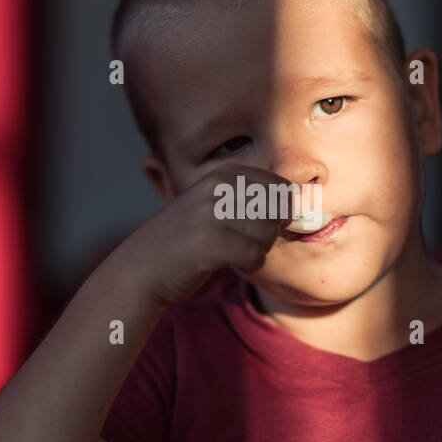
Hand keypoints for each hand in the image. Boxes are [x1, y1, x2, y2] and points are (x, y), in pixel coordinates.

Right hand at [125, 163, 293, 304]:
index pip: (280, 187)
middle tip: (243, 241)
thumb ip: (250, 199)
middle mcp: (217, 188)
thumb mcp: (214, 205)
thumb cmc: (186, 240)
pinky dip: (249, 264)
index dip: (280, 211)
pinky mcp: (209, 244)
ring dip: (257, 250)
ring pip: (268, 234)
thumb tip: (300, 203)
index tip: (261, 225)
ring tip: (231, 252)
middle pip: (277, 210)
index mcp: (222, 174)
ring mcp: (211, 214)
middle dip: (269, 232)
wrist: (141, 267)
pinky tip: (227, 262)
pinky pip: (255, 255)